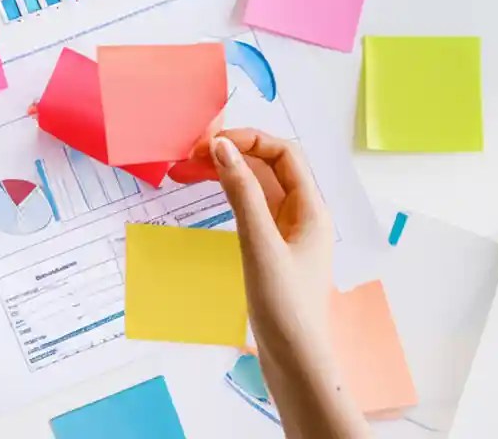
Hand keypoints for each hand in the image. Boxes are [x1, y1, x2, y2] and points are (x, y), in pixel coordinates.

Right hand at [181, 129, 366, 437]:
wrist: (293, 359)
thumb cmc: (283, 305)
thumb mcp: (258, 243)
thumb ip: (242, 193)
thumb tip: (223, 147)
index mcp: (311, 208)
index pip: (283, 154)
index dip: (248, 139)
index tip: (209, 143)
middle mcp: (303, 214)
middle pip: (268, 167)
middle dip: (232, 153)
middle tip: (189, 155)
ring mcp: (288, 232)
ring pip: (257, 188)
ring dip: (226, 174)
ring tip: (186, 171)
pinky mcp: (273, 248)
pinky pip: (251, 209)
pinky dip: (228, 196)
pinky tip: (207, 195)